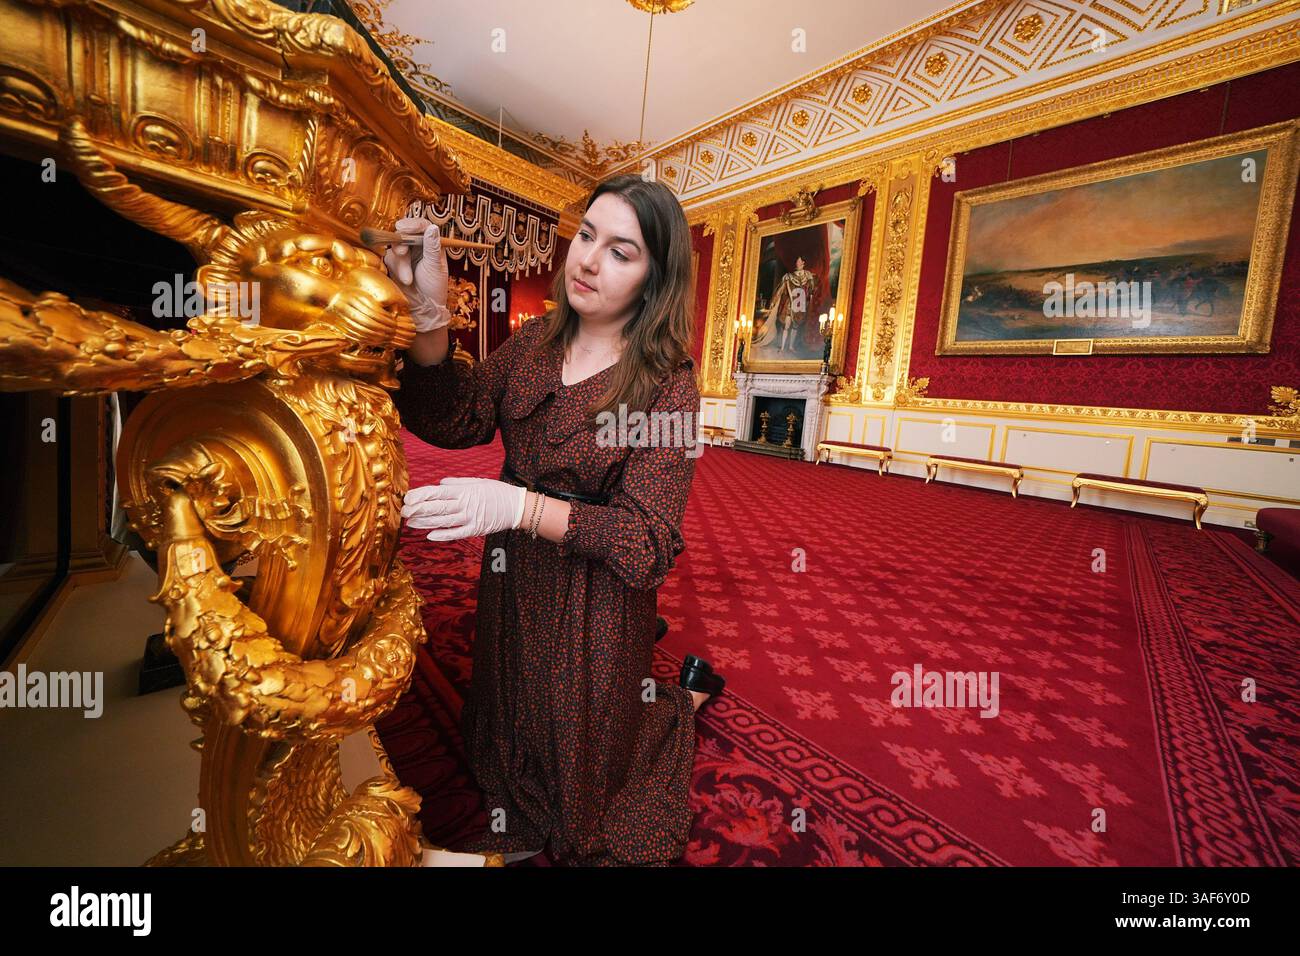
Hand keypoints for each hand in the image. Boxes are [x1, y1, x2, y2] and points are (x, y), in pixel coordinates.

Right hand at [383, 217, 449, 332]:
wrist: (424, 308)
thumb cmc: (434, 288)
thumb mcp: (435, 267)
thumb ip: (432, 247)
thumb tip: (432, 228)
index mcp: (431, 243)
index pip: (422, 225)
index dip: (412, 224)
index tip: (405, 229)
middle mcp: (417, 245)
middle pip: (404, 232)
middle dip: (401, 242)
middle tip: (402, 252)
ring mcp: (405, 254)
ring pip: (395, 246)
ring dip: (401, 263)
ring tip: (408, 279)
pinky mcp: (394, 263)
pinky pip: (389, 258)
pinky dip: (396, 269)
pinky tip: (405, 280)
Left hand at [401, 477, 527, 540]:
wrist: (516, 506)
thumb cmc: (495, 491)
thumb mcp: (476, 481)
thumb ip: (456, 483)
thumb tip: (439, 484)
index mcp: (463, 490)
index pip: (437, 492)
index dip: (420, 495)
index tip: (407, 498)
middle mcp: (464, 504)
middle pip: (436, 507)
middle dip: (418, 510)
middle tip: (403, 512)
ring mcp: (469, 518)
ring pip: (443, 520)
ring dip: (425, 523)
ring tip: (411, 524)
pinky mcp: (475, 529)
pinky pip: (456, 533)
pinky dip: (443, 534)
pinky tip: (430, 535)